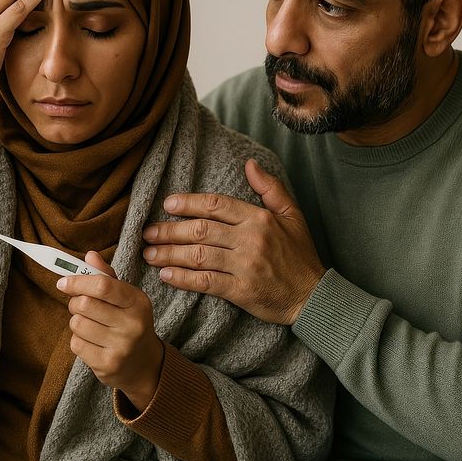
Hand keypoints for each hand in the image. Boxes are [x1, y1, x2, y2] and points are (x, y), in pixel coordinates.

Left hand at [56, 252, 163, 411]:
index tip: (63, 282)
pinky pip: (76, 344)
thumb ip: (107, 276)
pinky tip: (92, 342)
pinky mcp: (107, 365)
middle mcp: (132, 324)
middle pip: (84, 304)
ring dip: (77, 322)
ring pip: (77, 324)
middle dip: (75, 302)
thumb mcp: (126, 297)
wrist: (145, 364)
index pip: (102, 285)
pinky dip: (78, 340)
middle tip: (80, 306)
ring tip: (90, 325)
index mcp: (137, 301)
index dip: (78, 281)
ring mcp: (121, 346)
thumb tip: (89, 255)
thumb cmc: (130, 322)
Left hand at [142, 159, 324, 324]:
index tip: (168, 204)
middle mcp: (250, 239)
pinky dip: (183, 278)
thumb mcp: (293, 215)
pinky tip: (166, 275)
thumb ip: (270, 188)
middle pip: (200, 230)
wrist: (313, 296)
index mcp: (259, 218)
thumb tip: (249, 164)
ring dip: (169, 254)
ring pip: (198, 255)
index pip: (216, 205)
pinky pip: (206, 282)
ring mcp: (245, 266)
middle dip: (169, 230)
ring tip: (149, 253)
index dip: (189, 203)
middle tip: (148, 232)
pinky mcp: (242, 291)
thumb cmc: (301, 255)